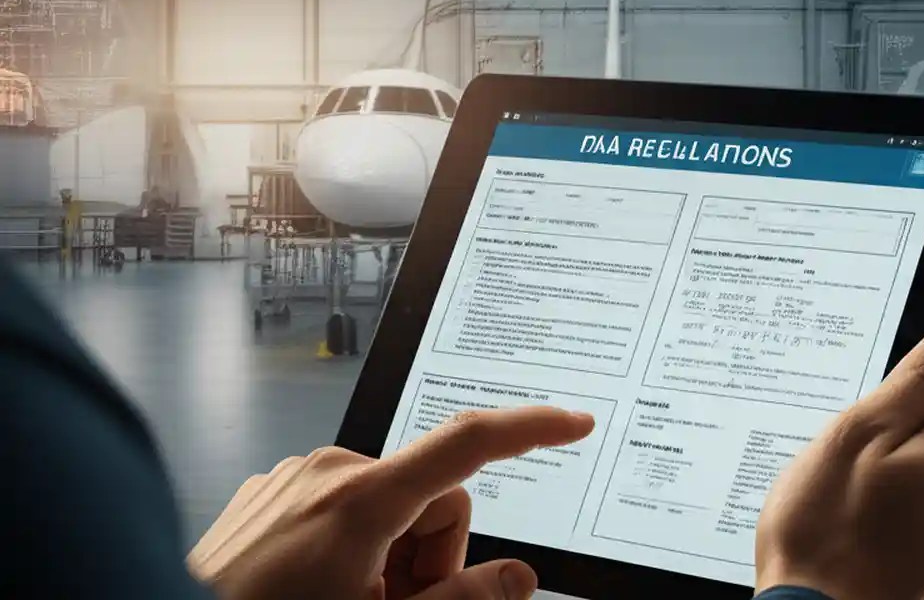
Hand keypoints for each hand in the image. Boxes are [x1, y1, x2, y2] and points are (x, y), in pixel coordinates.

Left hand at [188, 407, 594, 599]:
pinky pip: (342, 505)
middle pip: (432, 494)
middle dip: (433, 556)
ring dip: (391, 556)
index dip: (531, 429)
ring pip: (389, 502)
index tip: (572, 423)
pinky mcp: (269, 494)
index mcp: (360, 499)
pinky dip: (351, 546)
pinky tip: (320, 592)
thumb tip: (516, 578)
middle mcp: (325, 473)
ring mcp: (292, 480)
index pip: (468, 444)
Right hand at [755, 315, 923, 599]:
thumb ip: (922, 379)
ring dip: (907, 493)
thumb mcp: (860, 434)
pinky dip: (909, 538)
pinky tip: (868, 551)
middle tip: (852, 474)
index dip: (910, 394)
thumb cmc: (829, 545)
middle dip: (906, 445)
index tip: (874, 422)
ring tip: (854, 520)